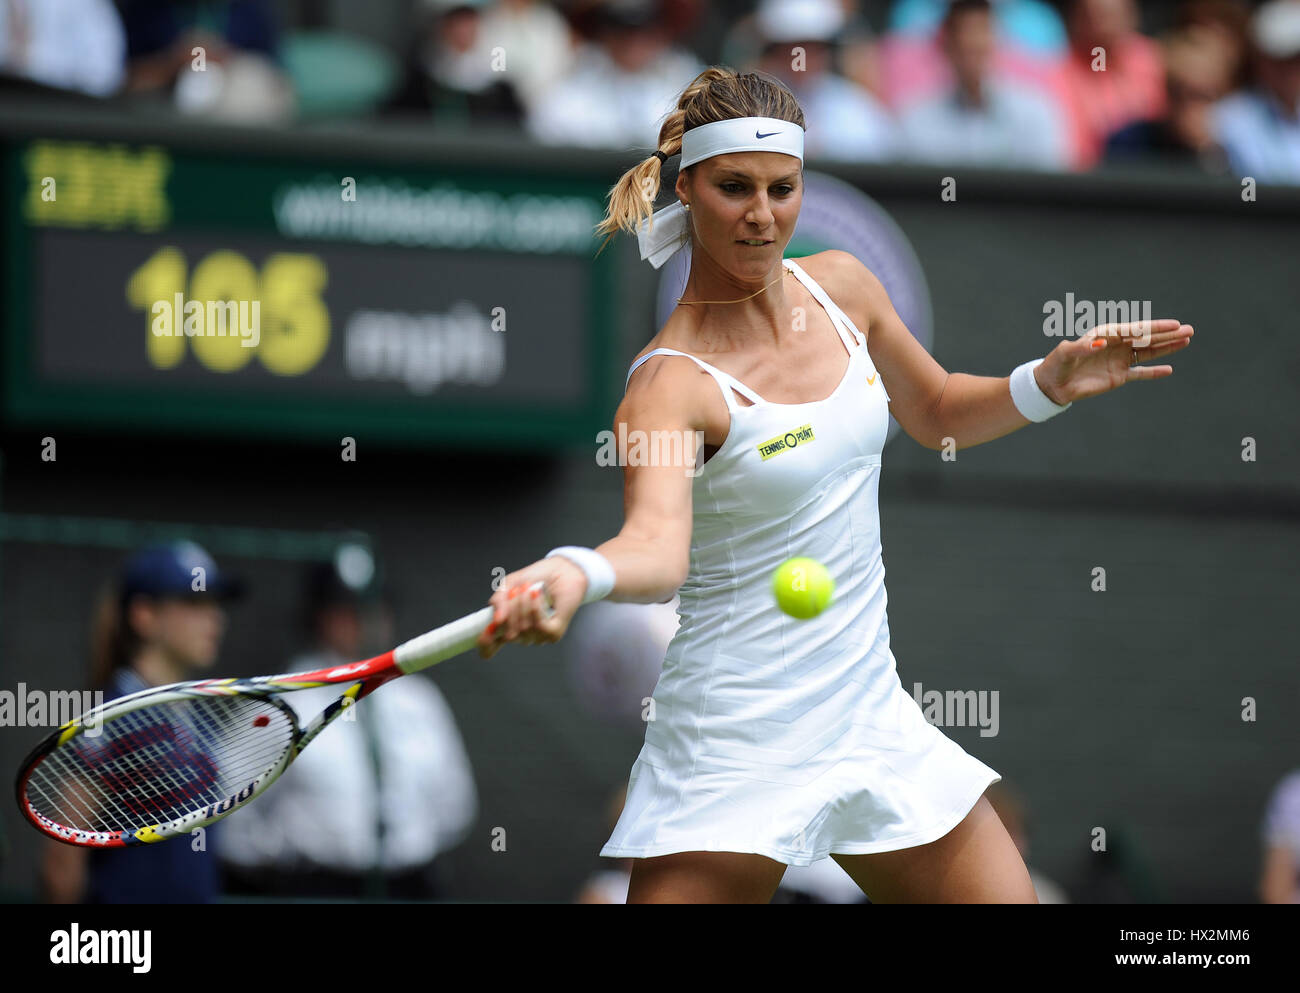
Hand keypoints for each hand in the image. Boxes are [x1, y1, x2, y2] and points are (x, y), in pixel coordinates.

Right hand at [476, 557, 587, 658]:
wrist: (561, 570)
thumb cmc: (536, 577)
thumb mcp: (509, 585)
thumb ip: (498, 600)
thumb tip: (497, 620)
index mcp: (508, 625)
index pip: (490, 647)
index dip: (485, 643)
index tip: (486, 630)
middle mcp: (522, 634)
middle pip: (506, 634)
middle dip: (510, 608)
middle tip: (517, 589)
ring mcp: (538, 636)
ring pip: (523, 629)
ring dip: (524, 604)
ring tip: (529, 588)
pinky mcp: (554, 633)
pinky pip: (538, 626)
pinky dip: (535, 608)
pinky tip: (537, 594)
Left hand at [1036, 319, 1194, 403]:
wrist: (1053, 384)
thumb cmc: (1056, 364)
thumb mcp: (1064, 353)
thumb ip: (1080, 347)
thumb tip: (1099, 344)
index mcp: (1105, 334)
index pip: (1134, 329)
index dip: (1154, 326)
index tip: (1173, 324)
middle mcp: (1116, 344)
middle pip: (1146, 338)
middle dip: (1168, 334)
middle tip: (1189, 329)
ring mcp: (1119, 360)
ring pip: (1147, 352)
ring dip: (1166, 347)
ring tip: (1187, 341)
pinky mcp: (1118, 376)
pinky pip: (1140, 373)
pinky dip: (1153, 372)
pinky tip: (1169, 369)